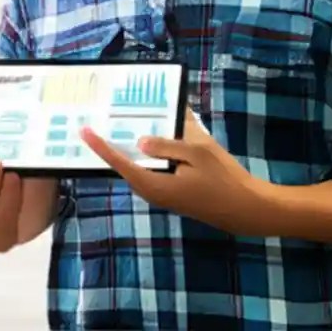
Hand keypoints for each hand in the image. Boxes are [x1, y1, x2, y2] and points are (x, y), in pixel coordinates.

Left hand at [81, 110, 270, 235]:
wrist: (247, 209)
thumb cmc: (224, 179)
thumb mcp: (198, 153)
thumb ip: (167, 145)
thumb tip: (140, 142)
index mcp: (153, 184)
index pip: (119, 162)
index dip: (100, 146)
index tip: (84, 131)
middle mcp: (152, 192)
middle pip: (125, 165)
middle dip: (113, 144)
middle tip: (100, 120)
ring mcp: (162, 194)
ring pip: (139, 168)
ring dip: (130, 150)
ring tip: (121, 124)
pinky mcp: (172, 193)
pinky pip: (153, 171)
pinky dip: (148, 156)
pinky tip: (153, 138)